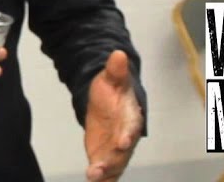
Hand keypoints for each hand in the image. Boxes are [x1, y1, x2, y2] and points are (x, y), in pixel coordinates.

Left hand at [84, 50, 142, 180]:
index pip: (131, 126)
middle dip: (113, 160)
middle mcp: (126, 136)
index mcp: (130, 116)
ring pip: (114, 164)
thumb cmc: (113, 89)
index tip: (122, 142)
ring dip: (105, 172)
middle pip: (122, 151)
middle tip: (100, 168)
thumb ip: (115, 69)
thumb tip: (118, 54)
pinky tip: (92, 181)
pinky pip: (105, 170)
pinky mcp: (105, 155)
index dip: (127, 134)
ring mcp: (116, 148)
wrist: (108, 100)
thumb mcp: (111, 77)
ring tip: (93, 176)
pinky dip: (101, 177)